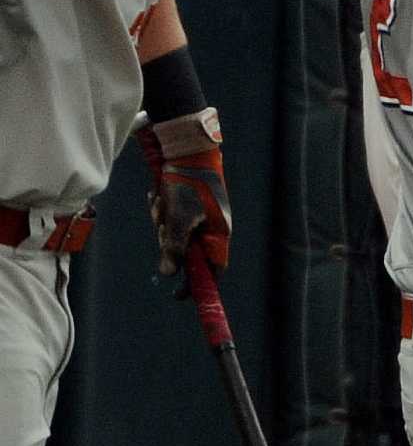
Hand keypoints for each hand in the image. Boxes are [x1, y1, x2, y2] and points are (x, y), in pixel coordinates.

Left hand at [137, 110, 231, 276]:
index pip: (213, 270)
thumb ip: (174, 247)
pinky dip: (163, 212)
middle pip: (189, 253)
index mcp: (218, 234)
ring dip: (163, 224)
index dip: (197, 285)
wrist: (187, 151)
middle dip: (170, 242)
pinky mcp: (189, 207)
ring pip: (176, 236)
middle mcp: (212, 229)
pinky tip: (160, 196)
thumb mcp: (178, 218)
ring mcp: (201, 218)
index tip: (177, 294)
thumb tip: (169, 273)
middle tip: (162, 227)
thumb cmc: (187, 185)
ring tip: (161, 203)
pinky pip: (171, 221)